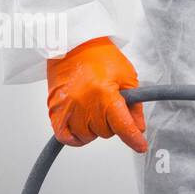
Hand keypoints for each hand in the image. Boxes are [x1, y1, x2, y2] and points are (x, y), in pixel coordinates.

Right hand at [46, 36, 147, 152]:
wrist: (74, 46)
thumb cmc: (102, 57)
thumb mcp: (127, 77)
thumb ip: (134, 105)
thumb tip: (139, 128)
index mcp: (104, 94)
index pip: (122, 125)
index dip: (133, 138)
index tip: (140, 147)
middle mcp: (83, 104)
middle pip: (106, 132)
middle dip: (113, 123)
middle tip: (111, 104)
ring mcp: (66, 109)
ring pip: (88, 136)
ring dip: (95, 128)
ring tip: (96, 108)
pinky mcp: (54, 111)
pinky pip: (66, 137)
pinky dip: (76, 137)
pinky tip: (83, 126)